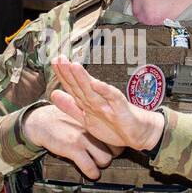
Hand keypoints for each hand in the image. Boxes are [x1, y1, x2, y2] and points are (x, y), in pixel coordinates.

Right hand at [22, 103, 119, 179]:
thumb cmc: (64, 121)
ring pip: (105, 160)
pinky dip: (92, 173)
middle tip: (100, 158)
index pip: (118, 138)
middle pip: (115, 151)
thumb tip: (114, 137)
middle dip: (109, 157)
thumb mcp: (82, 117)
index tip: (110, 151)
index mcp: (97, 121)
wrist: (41, 122)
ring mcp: (83, 138)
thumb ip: (96, 125)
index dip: (116, 147)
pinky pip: (90, 166)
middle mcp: (93, 128)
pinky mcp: (73, 147)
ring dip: (100, 165)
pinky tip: (91, 173)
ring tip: (93, 164)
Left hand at [49, 56, 165, 153]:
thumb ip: (70, 107)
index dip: (62, 75)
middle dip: (69, 72)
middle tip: (59, 58)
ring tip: (73, 66)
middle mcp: (97, 99)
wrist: (138, 134)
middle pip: (80, 85)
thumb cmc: (114, 126)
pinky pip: (112, 98)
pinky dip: (104, 91)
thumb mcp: (87, 119)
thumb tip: (53, 94)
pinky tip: (96, 84)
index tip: (53, 62)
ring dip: (83, 78)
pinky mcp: (121, 108)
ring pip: (93, 89)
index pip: (72, 86)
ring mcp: (109, 102)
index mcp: (88, 101)